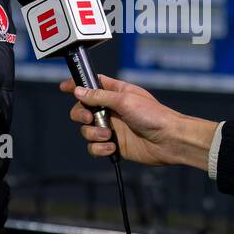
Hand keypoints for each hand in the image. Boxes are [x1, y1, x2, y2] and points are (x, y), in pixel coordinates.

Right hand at [58, 75, 217, 167]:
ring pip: (86, 131)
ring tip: (109, 136)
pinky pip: (94, 147)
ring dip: (93, 134)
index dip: (76, 85)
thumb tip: (77, 91)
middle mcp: (110, 110)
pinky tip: (112, 148)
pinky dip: (100, 149)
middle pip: (81, 110)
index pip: (91, 85)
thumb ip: (99, 97)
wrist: (168, 141)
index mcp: (115, 93)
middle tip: (89, 118)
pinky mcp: (114, 145)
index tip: (64, 87)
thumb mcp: (125, 100)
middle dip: (80, 115)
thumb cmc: (153, 115)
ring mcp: (111, 128)